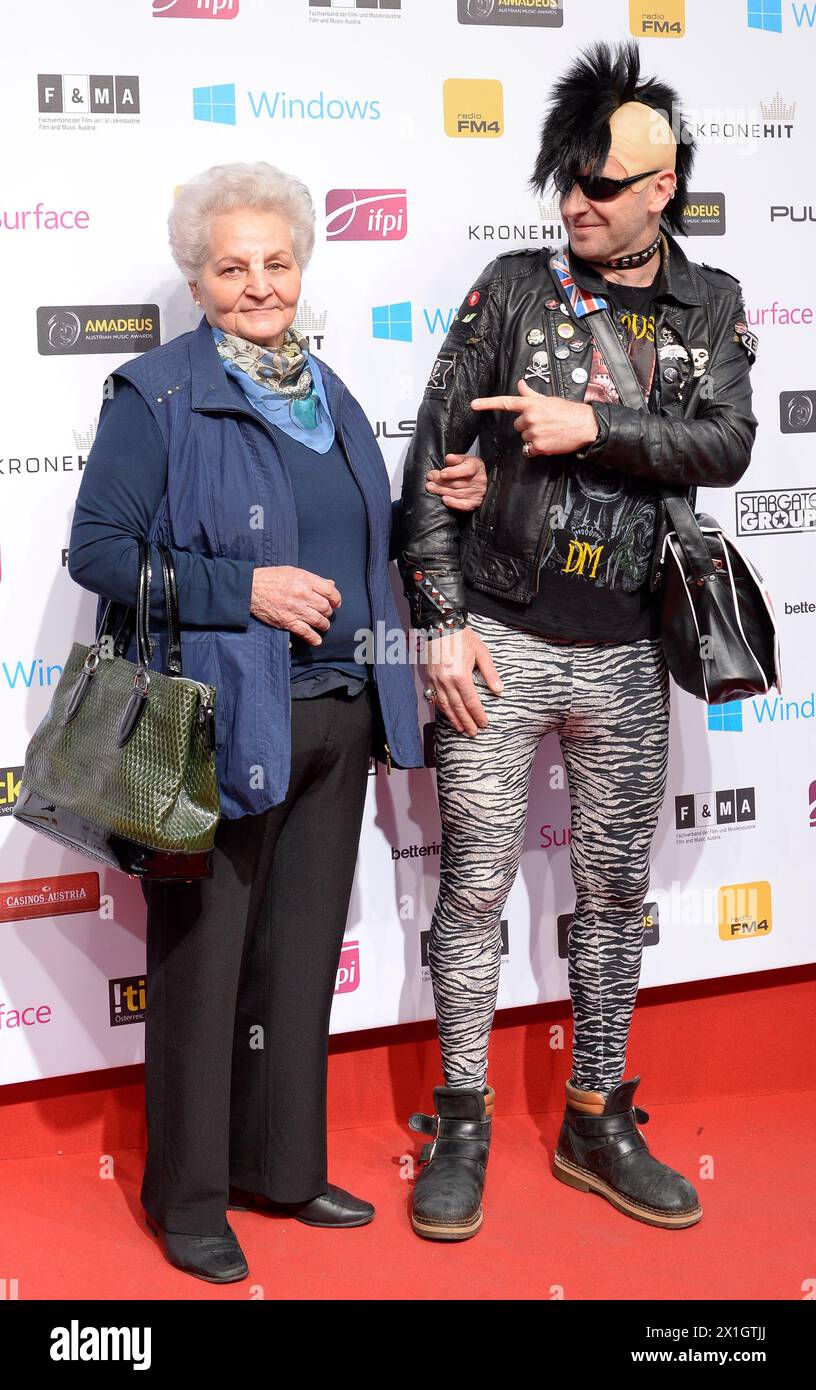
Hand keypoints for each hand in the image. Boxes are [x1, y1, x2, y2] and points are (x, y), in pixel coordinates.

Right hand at [250, 566, 340, 645]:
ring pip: (318, 620)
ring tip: (322, 625)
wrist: (250, 588)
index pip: (329, 591)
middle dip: (328, 612)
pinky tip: (316, 640)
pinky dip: (313, 638)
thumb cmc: (271, 578)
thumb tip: (330, 584)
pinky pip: (305, 632)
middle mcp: (302, 594)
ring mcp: (295, 609)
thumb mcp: (293, 572)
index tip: (336, 603)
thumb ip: (313, 579)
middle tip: (325, 613)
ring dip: (323, 625)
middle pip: (325, 607)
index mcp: (305, 580)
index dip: (336, 598)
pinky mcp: (287, 621)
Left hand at [425, 452, 487, 510]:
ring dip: (442, 491)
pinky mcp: (474, 503)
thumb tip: (449, 458)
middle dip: (441, 481)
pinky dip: (453, 503)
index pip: (467, 470)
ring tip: (431, 487)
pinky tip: (444, 499)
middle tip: (430, 478)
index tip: (442, 473)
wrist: (477, 479)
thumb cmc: (468, 468)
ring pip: (457, 493)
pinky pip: (463, 505)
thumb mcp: (463, 459)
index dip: (453, 472)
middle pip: (458, 483)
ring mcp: (477, 493)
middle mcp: (478, 480)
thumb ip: (455, 459)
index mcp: (477, 466)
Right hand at [425, 626, 502, 736]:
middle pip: (458, 708)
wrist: (441, 625)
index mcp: (460, 676)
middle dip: (466, 722)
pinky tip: (448, 714)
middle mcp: (446, 681)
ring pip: (445, 706)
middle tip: (473, 733)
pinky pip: (435, 698)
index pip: (471, 702)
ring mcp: (435, 680)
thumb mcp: (481, 653)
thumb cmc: (463, 637)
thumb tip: (499, 691)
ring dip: (454, 719)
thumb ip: (490, 674)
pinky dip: (442, 709)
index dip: (478, 715)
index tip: (484, 724)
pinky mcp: (429, 678)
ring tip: (461, 729)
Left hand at [471, 378, 598, 455]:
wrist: (585, 425)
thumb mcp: (549, 399)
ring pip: (523, 438)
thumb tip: (520, 384)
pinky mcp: (538, 446)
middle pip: (517, 425)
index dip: (487, 403)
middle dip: (527, 426)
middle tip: (543, 424)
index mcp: (531, 404)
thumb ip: (531, 395)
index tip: (474, 405)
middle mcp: (529, 417)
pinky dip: (537, 449)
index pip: (505, 402)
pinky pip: (529, 450)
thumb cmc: (568, 411)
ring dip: (533, 437)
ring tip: (549, 433)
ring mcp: (533, 432)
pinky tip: (549, 442)